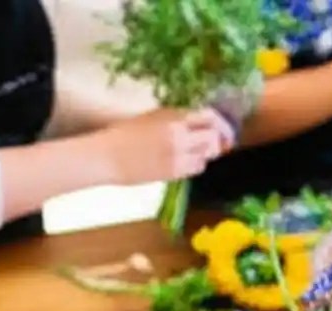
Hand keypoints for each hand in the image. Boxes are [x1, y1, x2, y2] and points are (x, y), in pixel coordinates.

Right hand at [93, 108, 234, 185]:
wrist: (107, 156)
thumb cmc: (126, 134)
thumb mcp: (154, 117)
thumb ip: (179, 118)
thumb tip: (205, 123)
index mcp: (173, 116)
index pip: (210, 116)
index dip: (222, 123)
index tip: (224, 129)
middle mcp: (179, 134)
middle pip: (214, 137)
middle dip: (219, 141)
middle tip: (216, 144)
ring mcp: (178, 154)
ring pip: (208, 155)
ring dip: (206, 153)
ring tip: (194, 151)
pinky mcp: (174, 172)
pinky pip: (197, 167)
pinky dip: (196, 164)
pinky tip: (185, 161)